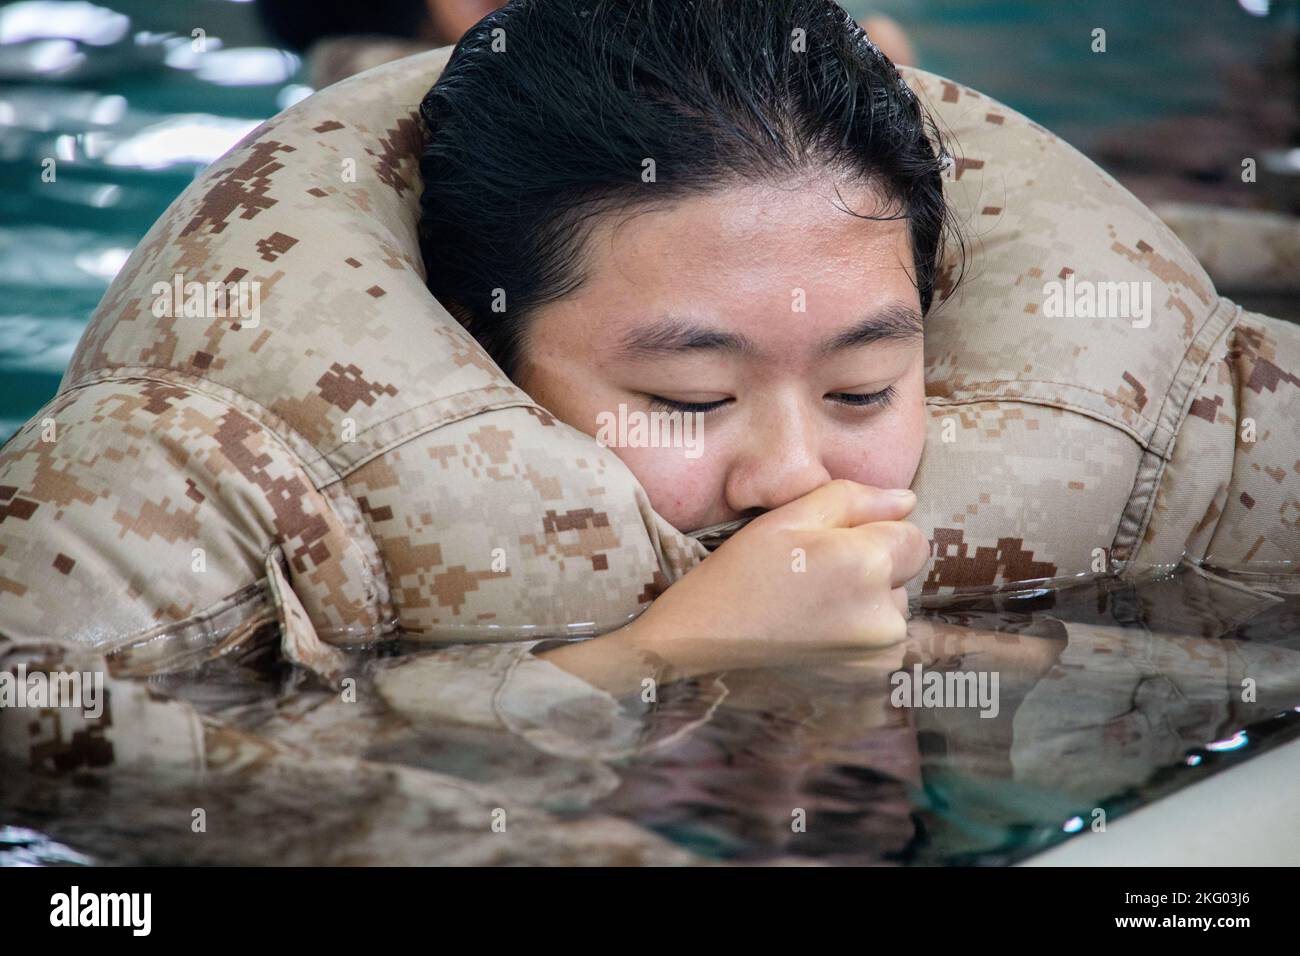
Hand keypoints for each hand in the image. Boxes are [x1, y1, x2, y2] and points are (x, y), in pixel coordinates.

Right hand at [628, 479, 929, 670]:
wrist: (699, 651)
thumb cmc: (737, 578)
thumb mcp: (785, 520)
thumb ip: (852, 500)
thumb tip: (907, 500)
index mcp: (868, 564)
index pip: (913, 538)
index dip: (873, 534)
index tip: (830, 546)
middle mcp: (887, 617)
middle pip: (903, 577)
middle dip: (872, 571)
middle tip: (811, 579)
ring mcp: (880, 659)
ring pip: (892, 612)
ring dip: (865, 606)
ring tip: (807, 610)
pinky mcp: (869, 686)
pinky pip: (880, 646)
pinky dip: (856, 639)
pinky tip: (812, 637)